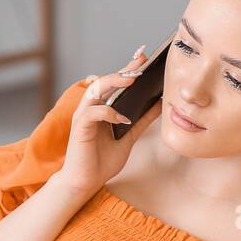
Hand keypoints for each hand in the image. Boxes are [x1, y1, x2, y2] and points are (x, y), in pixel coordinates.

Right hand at [53, 45, 164, 198]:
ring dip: (113, 82)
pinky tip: (123, 118)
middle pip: (105, 81)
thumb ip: (142, 121)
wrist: (86, 182)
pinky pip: (93, 112)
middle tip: (142, 62)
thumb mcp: (129, 137)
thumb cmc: (102, 161)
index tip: (144, 58)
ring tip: (133, 80)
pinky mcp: (80, 127)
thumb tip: (160, 104)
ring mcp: (83, 116)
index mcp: (101, 108)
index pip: (114, 83)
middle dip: (124, 70)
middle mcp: (91, 108)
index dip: (128, 69)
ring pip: (95, 90)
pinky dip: (108, 113)